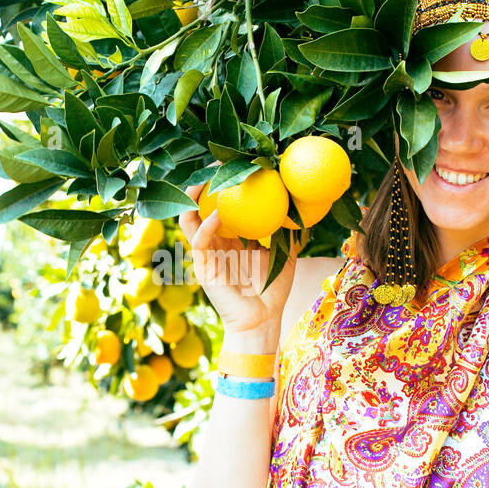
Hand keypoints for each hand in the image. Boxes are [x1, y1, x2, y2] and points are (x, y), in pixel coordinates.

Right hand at [178, 179, 300, 334]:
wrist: (262, 322)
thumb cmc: (271, 292)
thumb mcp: (283, 256)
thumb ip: (287, 234)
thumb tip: (299, 209)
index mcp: (230, 240)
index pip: (219, 207)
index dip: (222, 187)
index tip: (235, 167)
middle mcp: (214, 244)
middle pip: (200, 207)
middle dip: (204, 185)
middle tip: (217, 165)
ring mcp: (206, 256)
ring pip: (189, 220)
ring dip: (193, 199)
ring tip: (204, 180)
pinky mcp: (203, 268)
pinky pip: (199, 240)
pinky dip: (207, 224)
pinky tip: (218, 213)